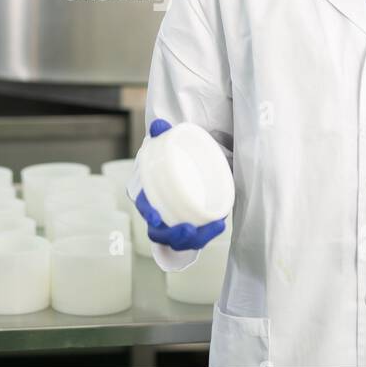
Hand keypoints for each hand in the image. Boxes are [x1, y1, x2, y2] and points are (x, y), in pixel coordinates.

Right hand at [133, 118, 227, 250]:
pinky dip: (207, 234)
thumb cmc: (172, 163)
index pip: (145, 207)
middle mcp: (160, 215)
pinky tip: (220, 224)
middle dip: (173, 236)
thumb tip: (159, 125)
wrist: (186, 173)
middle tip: (187, 230)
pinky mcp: (192, 228)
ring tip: (214, 227)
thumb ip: (162, 135)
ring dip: (195, 239)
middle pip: (160, 233)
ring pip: (180, 241)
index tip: (155, 216)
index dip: (148, 213)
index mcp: (150, 197)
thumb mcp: (168, 148)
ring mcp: (175, 225)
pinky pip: (196, 239)